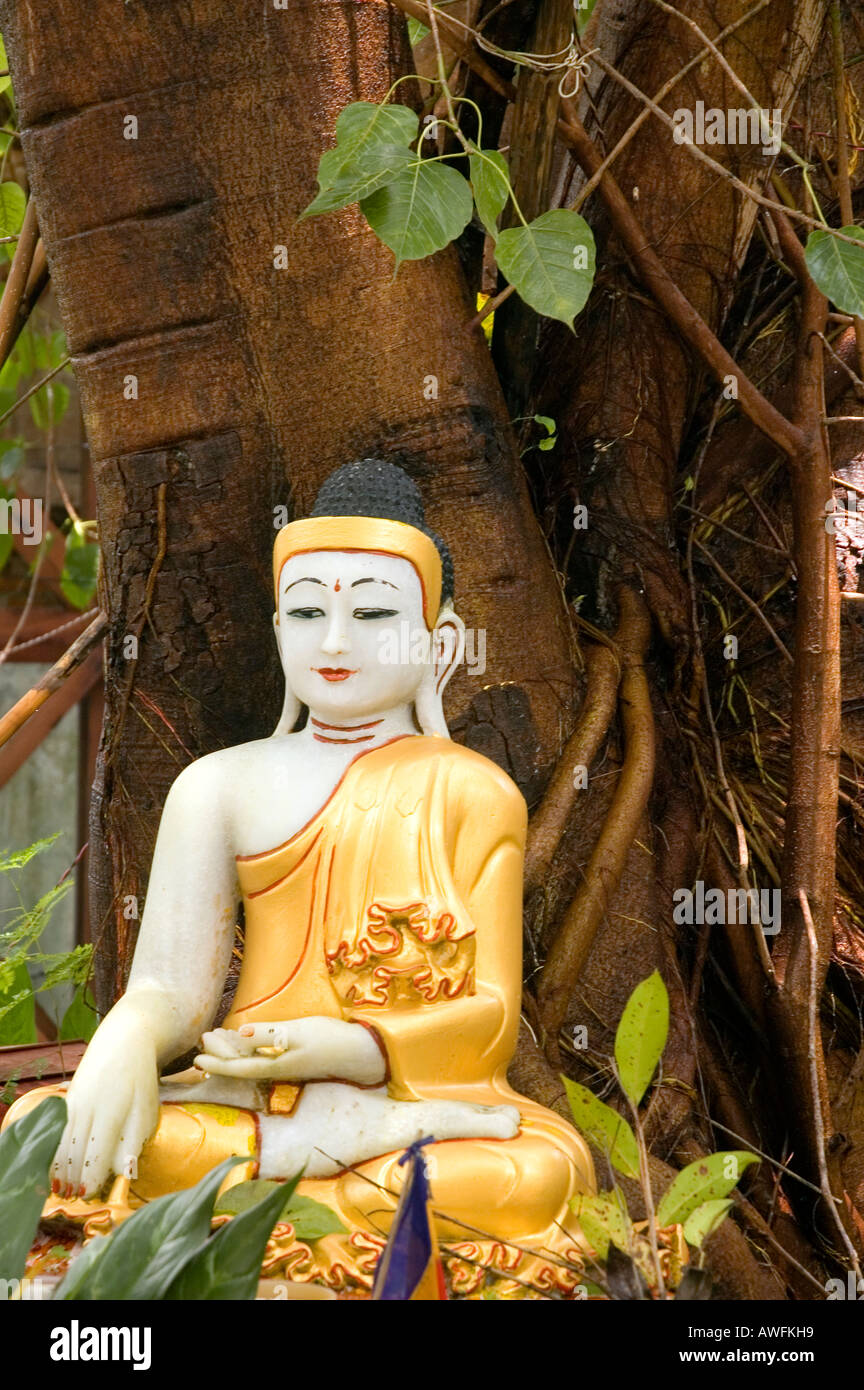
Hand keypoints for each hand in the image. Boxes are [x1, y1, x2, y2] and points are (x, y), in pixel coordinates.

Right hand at [51, 1008, 159, 1198]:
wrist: (124, 1042)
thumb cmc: (140, 1082)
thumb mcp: (147, 1110)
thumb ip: (134, 1141)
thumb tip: (124, 1173)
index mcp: (112, 1111)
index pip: (96, 1151)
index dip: (90, 1176)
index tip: (87, 1195)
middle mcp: (87, 1107)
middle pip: (73, 1150)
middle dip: (72, 1177)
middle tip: (74, 1198)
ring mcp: (73, 1102)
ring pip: (60, 1141)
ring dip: (59, 1167)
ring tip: (61, 1189)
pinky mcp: (65, 1099)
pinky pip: (55, 1129)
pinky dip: (53, 1149)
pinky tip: (54, 1166)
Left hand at [195, 1017, 385, 1085]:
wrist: (362, 1053)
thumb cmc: (331, 1040)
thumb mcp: (298, 1033)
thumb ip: (268, 1033)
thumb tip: (240, 1033)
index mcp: (275, 1066)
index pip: (238, 1067)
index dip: (216, 1063)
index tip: (197, 1057)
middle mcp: (277, 1070)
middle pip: (241, 1065)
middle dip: (220, 1053)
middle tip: (204, 1036)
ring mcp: (286, 1066)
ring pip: (251, 1061)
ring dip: (233, 1049)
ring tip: (218, 1035)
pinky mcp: (294, 1060)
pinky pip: (263, 1057)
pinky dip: (249, 1048)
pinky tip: (246, 1039)